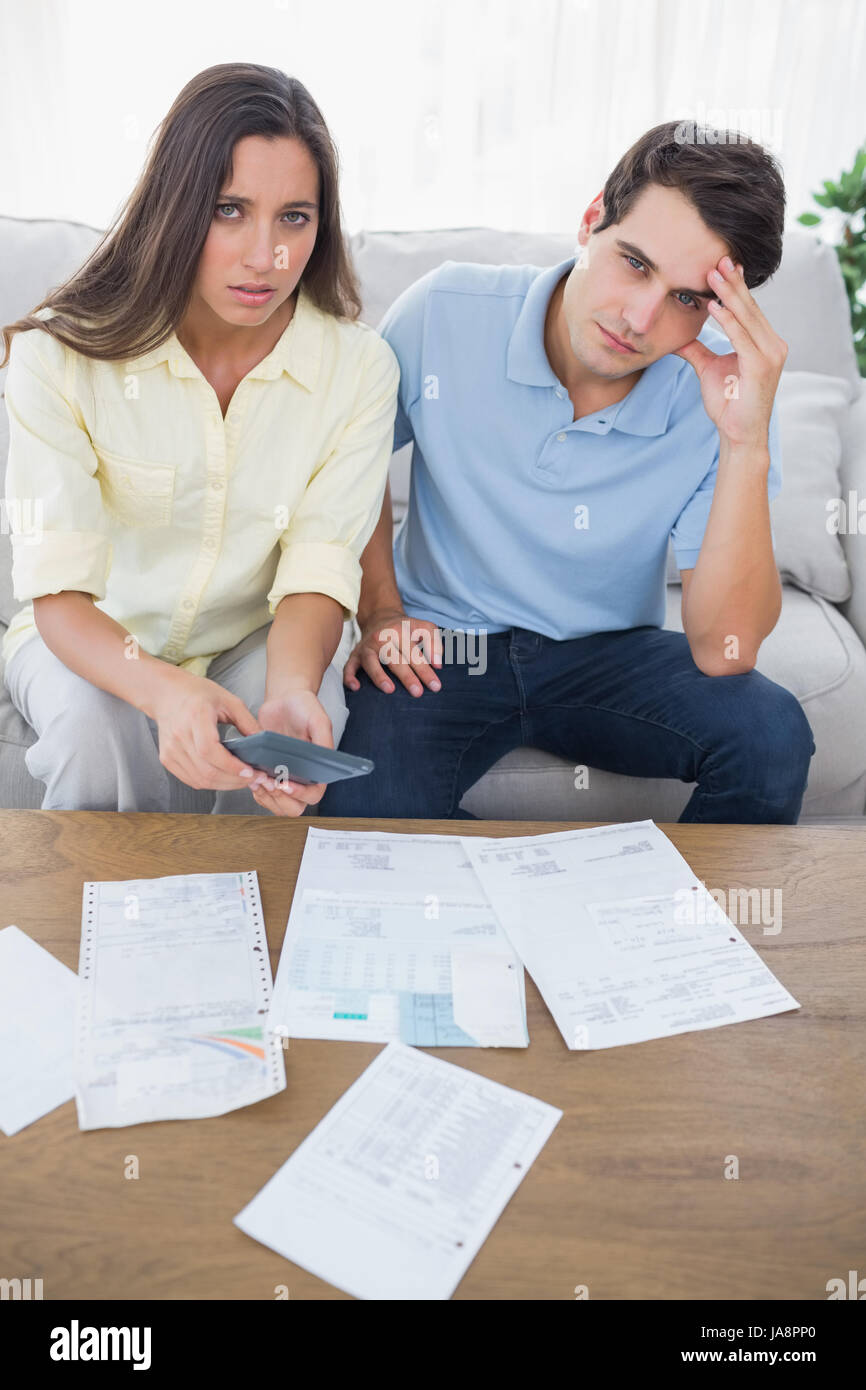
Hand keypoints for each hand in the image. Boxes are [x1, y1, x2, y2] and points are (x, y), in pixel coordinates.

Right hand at [151, 671, 267, 792]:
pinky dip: (211, 783)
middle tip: (255, 779)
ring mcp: (170, 750)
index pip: (209, 750)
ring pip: (200, 780)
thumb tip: (264, 744)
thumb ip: (248, 722)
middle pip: (206, 770)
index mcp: (195, 716)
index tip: (250, 771)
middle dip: (234, 780)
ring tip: (243, 780)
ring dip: (225, 785)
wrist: (168, 694)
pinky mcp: (167, 759)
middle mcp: (179, 735)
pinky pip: (191, 780)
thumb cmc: (198, 694)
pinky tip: (225, 778)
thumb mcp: (229, 700)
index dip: (231, 766)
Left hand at [247, 689, 333, 816]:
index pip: (314, 794)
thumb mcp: (318, 720)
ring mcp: (284, 779)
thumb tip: (325, 759)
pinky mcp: (268, 775)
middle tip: (270, 782)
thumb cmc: (305, 708)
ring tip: (259, 778)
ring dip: (267, 798)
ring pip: (277, 805)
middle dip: (280, 799)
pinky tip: (252, 777)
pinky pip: (264, 796)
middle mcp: (302, 779)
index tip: (285, 784)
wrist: (284, 700)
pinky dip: (257, 792)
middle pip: (295, 807)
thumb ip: (324, 739)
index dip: (300, 795)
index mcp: (318, 770)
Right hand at [344, 607, 442, 696]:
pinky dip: (349, 676)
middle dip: (406, 676)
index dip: (425, 670)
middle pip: (394, 659)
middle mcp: (381, 639)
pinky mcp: (355, 655)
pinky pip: (349, 666)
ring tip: (389, 690)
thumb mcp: (424, 627)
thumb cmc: (405, 628)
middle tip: (417, 692)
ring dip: (379, 676)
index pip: (414, 654)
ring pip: (371, 662)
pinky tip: (355, 688)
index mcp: (400, 632)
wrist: (380, 618)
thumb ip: (435, 642)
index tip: (435, 686)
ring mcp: (367, 647)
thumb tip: (438, 664)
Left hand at [673, 256, 786, 449]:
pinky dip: (727, 321)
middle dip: (732, 283)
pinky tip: (713, 306)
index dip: (735, 287)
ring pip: (746, 317)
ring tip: (712, 274)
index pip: (748, 309)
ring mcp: (771, 354)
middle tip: (718, 258)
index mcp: (764, 342)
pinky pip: (742, 337)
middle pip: (749, 308)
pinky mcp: (762, 366)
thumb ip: (696, 349)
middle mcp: (773, 344)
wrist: (738, 434)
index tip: (721, 265)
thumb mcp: (708, 368)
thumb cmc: (728, 403)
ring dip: (728, 294)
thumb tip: (677, 334)